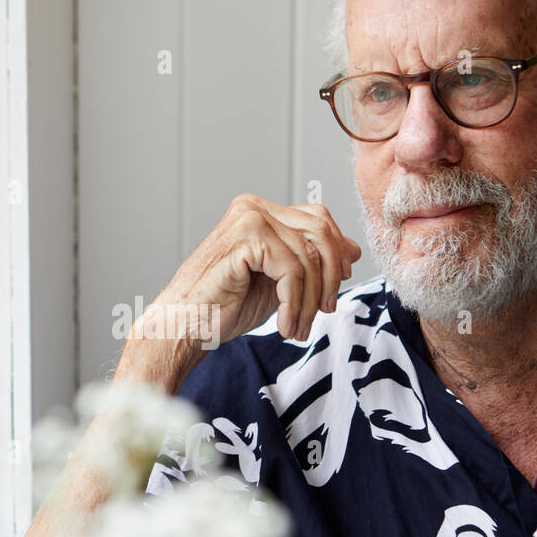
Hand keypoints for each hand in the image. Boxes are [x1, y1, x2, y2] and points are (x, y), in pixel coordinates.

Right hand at [129, 193, 361, 372]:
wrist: (184, 327)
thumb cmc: (222, 307)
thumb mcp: (279, 283)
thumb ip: (310, 262)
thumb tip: (352, 249)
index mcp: (260, 212)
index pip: (319, 220)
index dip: (336, 255)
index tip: (332, 292)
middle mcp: (254, 207)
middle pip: (320, 231)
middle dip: (329, 278)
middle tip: (324, 312)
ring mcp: (248, 219)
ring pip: (309, 256)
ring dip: (310, 301)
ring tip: (298, 328)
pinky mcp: (245, 239)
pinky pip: (293, 270)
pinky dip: (295, 304)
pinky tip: (286, 325)